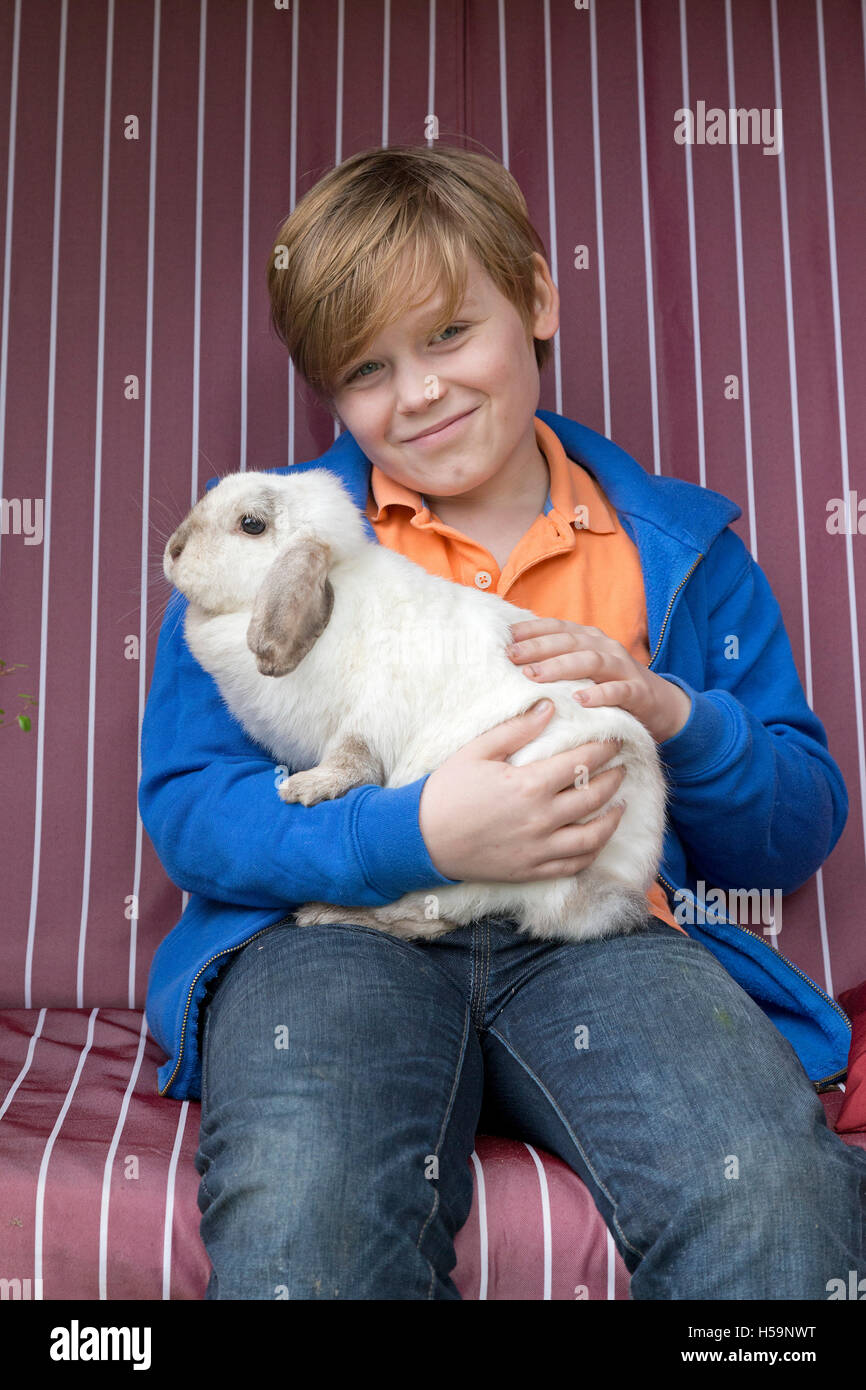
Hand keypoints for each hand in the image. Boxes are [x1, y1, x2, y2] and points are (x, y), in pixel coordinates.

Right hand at [418, 700, 627, 882]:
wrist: (421, 839)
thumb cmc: (447, 791)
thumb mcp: (477, 751)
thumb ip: (516, 729)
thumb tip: (549, 707)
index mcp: (529, 785)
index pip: (581, 763)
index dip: (603, 750)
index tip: (615, 741)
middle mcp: (541, 819)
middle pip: (593, 797)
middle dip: (613, 779)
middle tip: (621, 767)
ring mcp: (538, 849)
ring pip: (592, 836)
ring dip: (612, 818)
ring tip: (620, 804)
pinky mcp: (531, 870)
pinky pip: (574, 865)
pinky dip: (592, 852)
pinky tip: (597, 839)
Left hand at [506, 619, 691, 743]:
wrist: (661, 705)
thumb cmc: (610, 686)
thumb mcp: (583, 670)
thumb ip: (557, 661)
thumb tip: (514, 659)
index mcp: (589, 639)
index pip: (557, 628)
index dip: (532, 630)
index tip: (505, 637)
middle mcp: (605, 647)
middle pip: (569, 642)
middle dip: (538, 648)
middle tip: (512, 657)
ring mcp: (623, 668)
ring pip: (591, 661)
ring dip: (561, 667)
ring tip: (535, 676)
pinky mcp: (638, 692)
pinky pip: (619, 691)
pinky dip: (600, 694)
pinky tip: (580, 700)